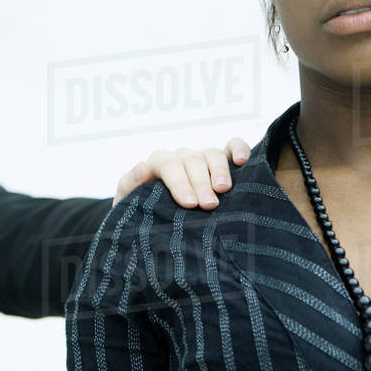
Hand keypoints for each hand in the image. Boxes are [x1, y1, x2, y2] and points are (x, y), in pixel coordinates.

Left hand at [113, 138, 252, 208]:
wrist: (157, 222)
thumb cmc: (143, 214)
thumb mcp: (128, 203)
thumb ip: (130, 184)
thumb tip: (143, 167)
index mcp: (158, 163)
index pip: (168, 165)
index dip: (179, 182)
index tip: (189, 204)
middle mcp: (181, 157)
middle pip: (193, 161)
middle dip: (201, 182)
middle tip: (209, 206)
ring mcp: (202, 159)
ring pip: (213, 154)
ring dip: (220, 170)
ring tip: (224, 190)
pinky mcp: (223, 163)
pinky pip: (232, 148)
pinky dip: (239, 149)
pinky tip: (242, 161)